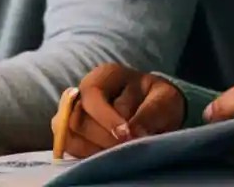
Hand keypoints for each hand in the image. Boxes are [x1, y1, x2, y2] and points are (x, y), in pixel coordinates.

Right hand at [59, 63, 185, 157]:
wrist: (158, 112)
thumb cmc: (159, 102)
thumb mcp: (165, 100)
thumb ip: (150, 113)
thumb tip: (132, 132)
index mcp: (106, 75)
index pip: (92, 95)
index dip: (106, 118)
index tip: (127, 135)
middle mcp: (84, 92)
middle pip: (78, 119)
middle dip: (104, 138)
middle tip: (128, 148)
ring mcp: (74, 112)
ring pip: (69, 135)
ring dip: (95, 149)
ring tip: (119, 153)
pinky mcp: (72, 132)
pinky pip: (68, 147)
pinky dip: (87, 155)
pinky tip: (107, 157)